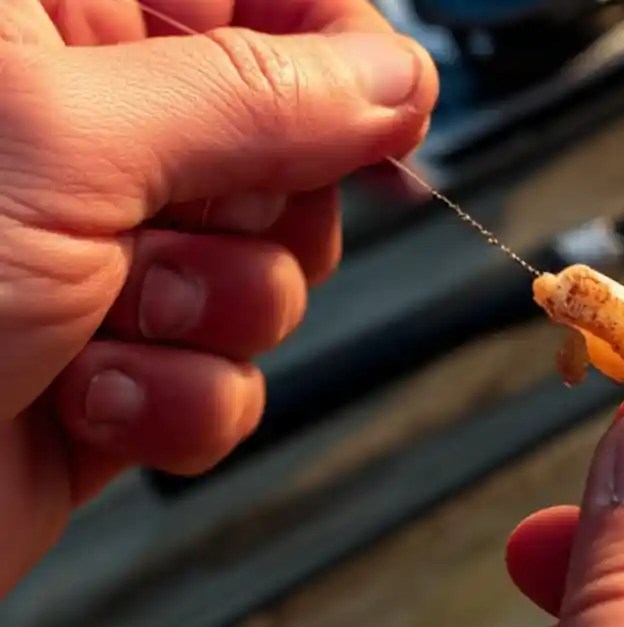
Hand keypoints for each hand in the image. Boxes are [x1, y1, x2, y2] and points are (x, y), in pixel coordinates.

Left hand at [0, 1, 436, 594]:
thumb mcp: (64, 149)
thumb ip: (252, 97)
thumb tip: (392, 79)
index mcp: (42, 29)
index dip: (334, 51)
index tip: (382, 110)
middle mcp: (78, 135)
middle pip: (286, 143)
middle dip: (263, 209)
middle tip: (189, 226)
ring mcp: (104, 254)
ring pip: (273, 269)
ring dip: (217, 316)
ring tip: (115, 321)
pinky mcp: (122, 363)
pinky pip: (234, 375)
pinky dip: (183, 402)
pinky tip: (93, 395)